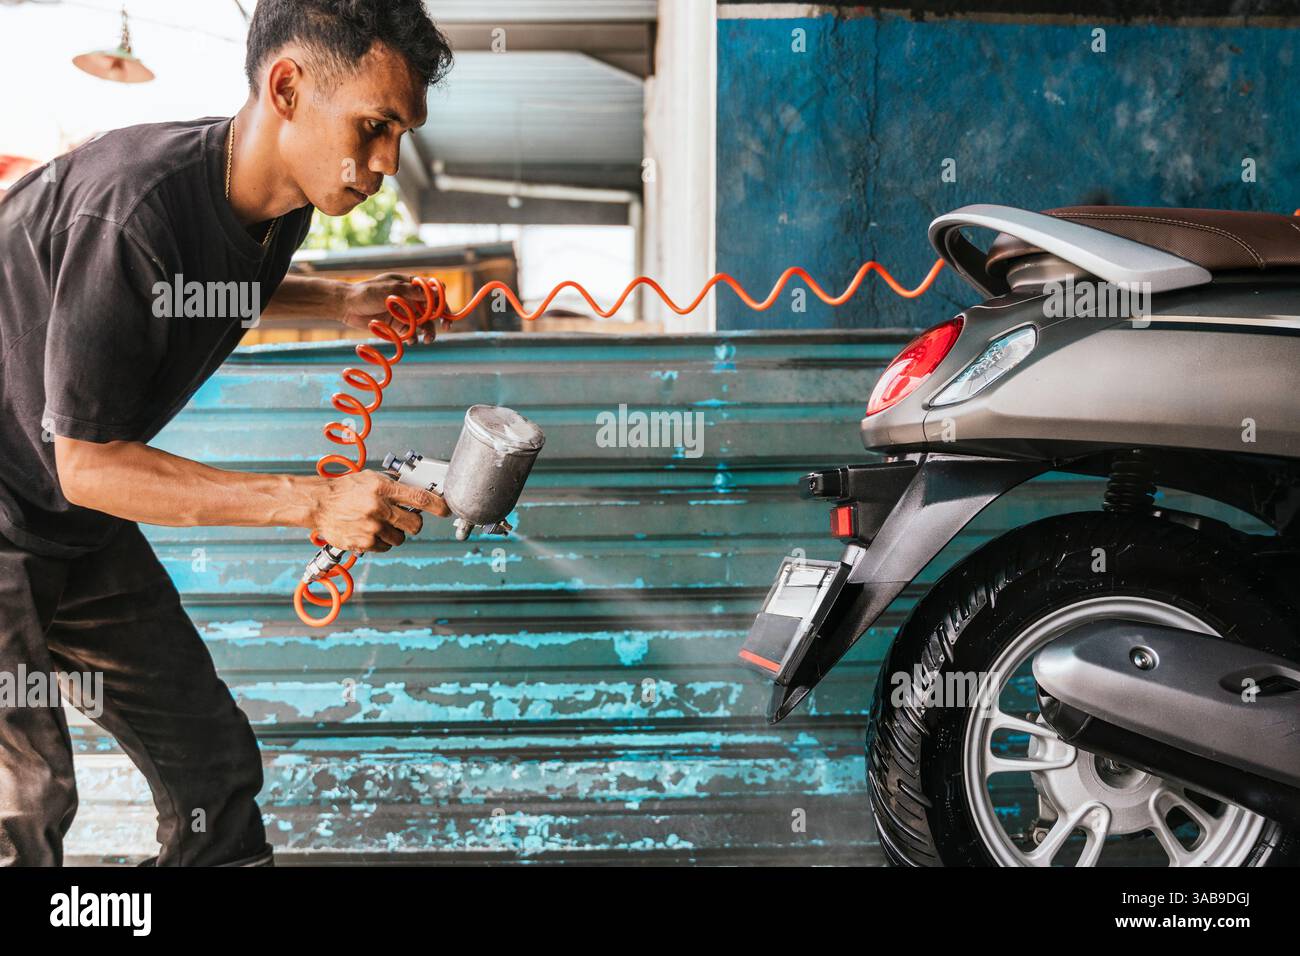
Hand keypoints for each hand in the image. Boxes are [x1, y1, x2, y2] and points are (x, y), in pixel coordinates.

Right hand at [309, 470, 449, 553]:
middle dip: (415, 524)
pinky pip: (385, 547)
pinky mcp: (364, 543)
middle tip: (407, 520)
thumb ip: (393, 484)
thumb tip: (417, 488)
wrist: (318, 504)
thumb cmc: (344, 489)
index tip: (446, 509)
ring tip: (379, 524)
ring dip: (395, 533)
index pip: (420, 498)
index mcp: (383, 488)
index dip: (438, 505)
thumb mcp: (370, 478)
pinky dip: (381, 542)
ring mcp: (372, 527)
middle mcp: (379, 508)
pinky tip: (369, 531)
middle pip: (415, 524)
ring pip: (400, 538)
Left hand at [340, 272, 438, 343]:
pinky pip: (411, 333)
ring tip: (427, 340)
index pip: (434, 293)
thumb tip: (438, 290)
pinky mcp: (397, 325)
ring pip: (423, 324)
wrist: (346, 306)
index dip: (443, 303)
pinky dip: (414, 338)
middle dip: (439, 320)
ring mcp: (404, 313)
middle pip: (432, 310)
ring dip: (428, 332)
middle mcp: (410, 299)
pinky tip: (411, 341)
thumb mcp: (392, 290)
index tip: (446, 314)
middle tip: (445, 329)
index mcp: (410, 285)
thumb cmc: (367, 292)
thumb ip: (414, 292)